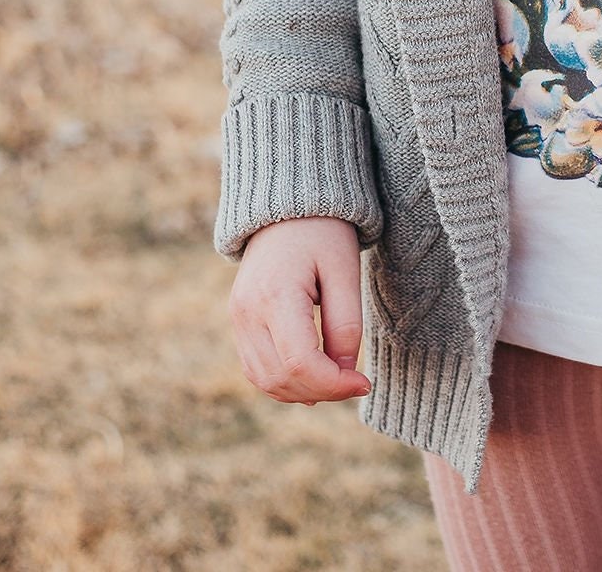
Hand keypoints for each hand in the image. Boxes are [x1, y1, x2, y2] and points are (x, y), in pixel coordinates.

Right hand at [228, 217, 372, 406]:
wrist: (286, 209)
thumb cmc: (322, 234)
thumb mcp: (344, 271)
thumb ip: (346, 323)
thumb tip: (346, 370)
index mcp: (276, 295)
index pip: (300, 362)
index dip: (333, 384)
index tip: (363, 382)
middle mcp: (247, 312)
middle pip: (280, 378)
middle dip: (322, 391)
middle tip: (355, 382)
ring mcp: (238, 319)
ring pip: (264, 380)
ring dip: (302, 392)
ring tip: (336, 381)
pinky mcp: (239, 322)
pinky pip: (256, 368)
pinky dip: (284, 382)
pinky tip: (312, 378)